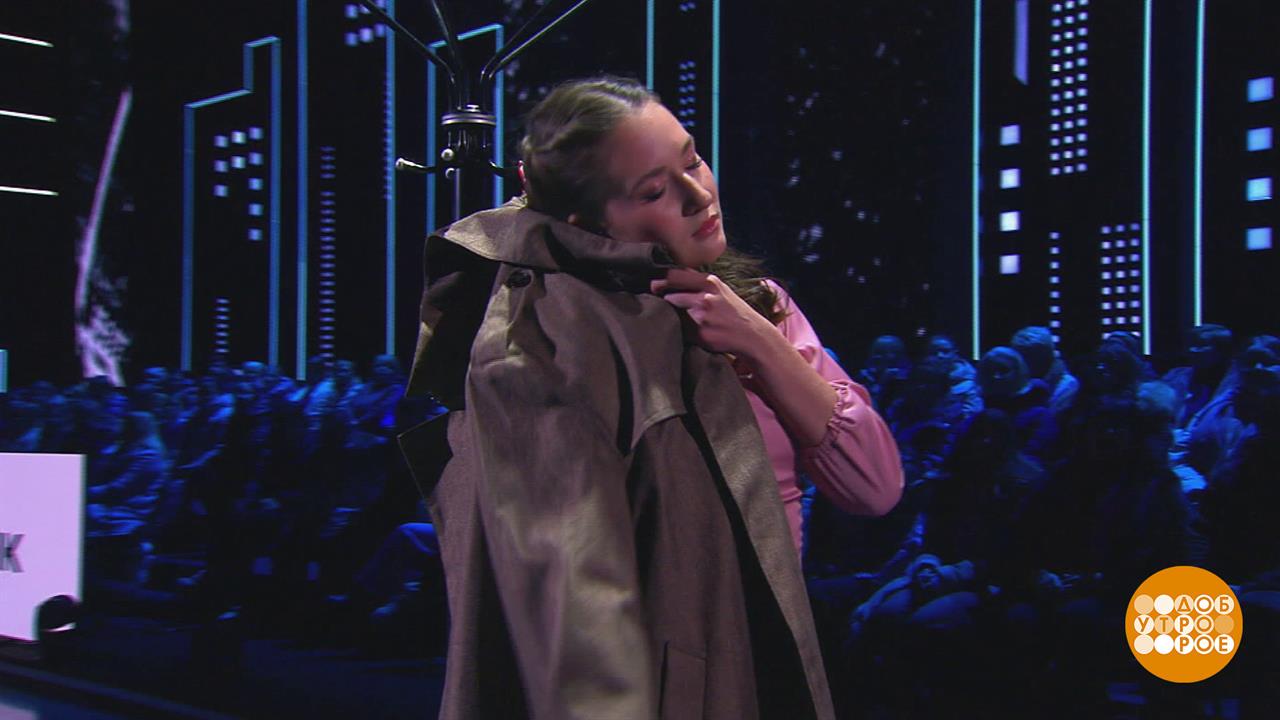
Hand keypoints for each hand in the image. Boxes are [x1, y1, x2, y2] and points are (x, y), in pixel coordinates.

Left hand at [650, 268, 772, 358]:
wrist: (751, 334)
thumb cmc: (732, 310)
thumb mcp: (719, 289)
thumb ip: (696, 280)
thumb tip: (668, 273)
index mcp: (709, 282)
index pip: (674, 275)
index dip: (660, 280)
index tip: (654, 286)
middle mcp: (705, 297)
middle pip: (670, 295)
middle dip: (662, 299)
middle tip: (658, 302)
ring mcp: (702, 316)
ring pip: (673, 312)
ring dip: (670, 314)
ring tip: (675, 317)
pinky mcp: (700, 333)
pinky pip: (680, 329)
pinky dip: (679, 329)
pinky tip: (688, 330)